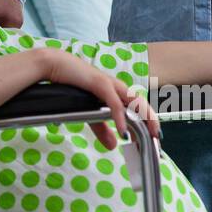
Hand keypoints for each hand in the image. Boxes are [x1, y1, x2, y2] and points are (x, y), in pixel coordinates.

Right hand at [38, 48, 160, 149]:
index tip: (154, 140)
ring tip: (150, 134)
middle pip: (143, 103)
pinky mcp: (99, 83)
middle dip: (152, 121)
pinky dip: (120, 117)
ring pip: (135, 100)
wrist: (54, 65)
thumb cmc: (70, 83)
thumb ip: (101, 128)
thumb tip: (113, 146)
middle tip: (157, 140)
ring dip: (145, 118)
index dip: (149, 122)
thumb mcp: (88, 112)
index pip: (139, 107)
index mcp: (116, 92)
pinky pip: (114, 102)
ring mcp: (110, 84)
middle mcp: (117, 87)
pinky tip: (123, 131)